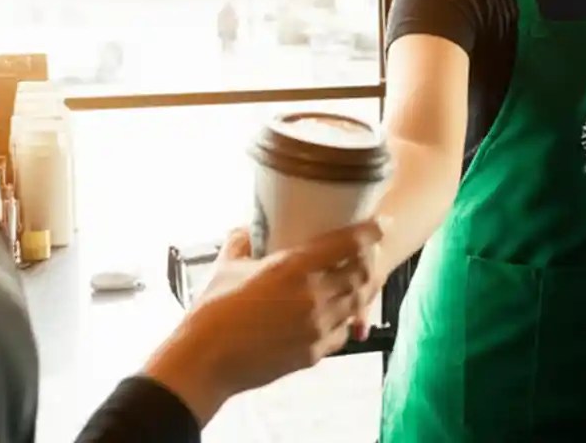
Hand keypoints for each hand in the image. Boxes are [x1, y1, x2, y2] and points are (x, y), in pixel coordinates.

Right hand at [143, 218, 384, 425]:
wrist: (205, 362)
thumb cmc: (212, 312)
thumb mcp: (226, 267)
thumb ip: (241, 243)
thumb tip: (246, 230)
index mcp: (293, 268)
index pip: (349, 244)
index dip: (371, 231)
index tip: (380, 223)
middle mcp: (313, 296)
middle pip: (361, 273)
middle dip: (371, 260)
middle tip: (370, 252)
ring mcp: (317, 327)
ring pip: (357, 303)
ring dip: (363, 289)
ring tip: (363, 280)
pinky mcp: (314, 352)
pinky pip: (342, 332)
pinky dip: (345, 320)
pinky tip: (338, 314)